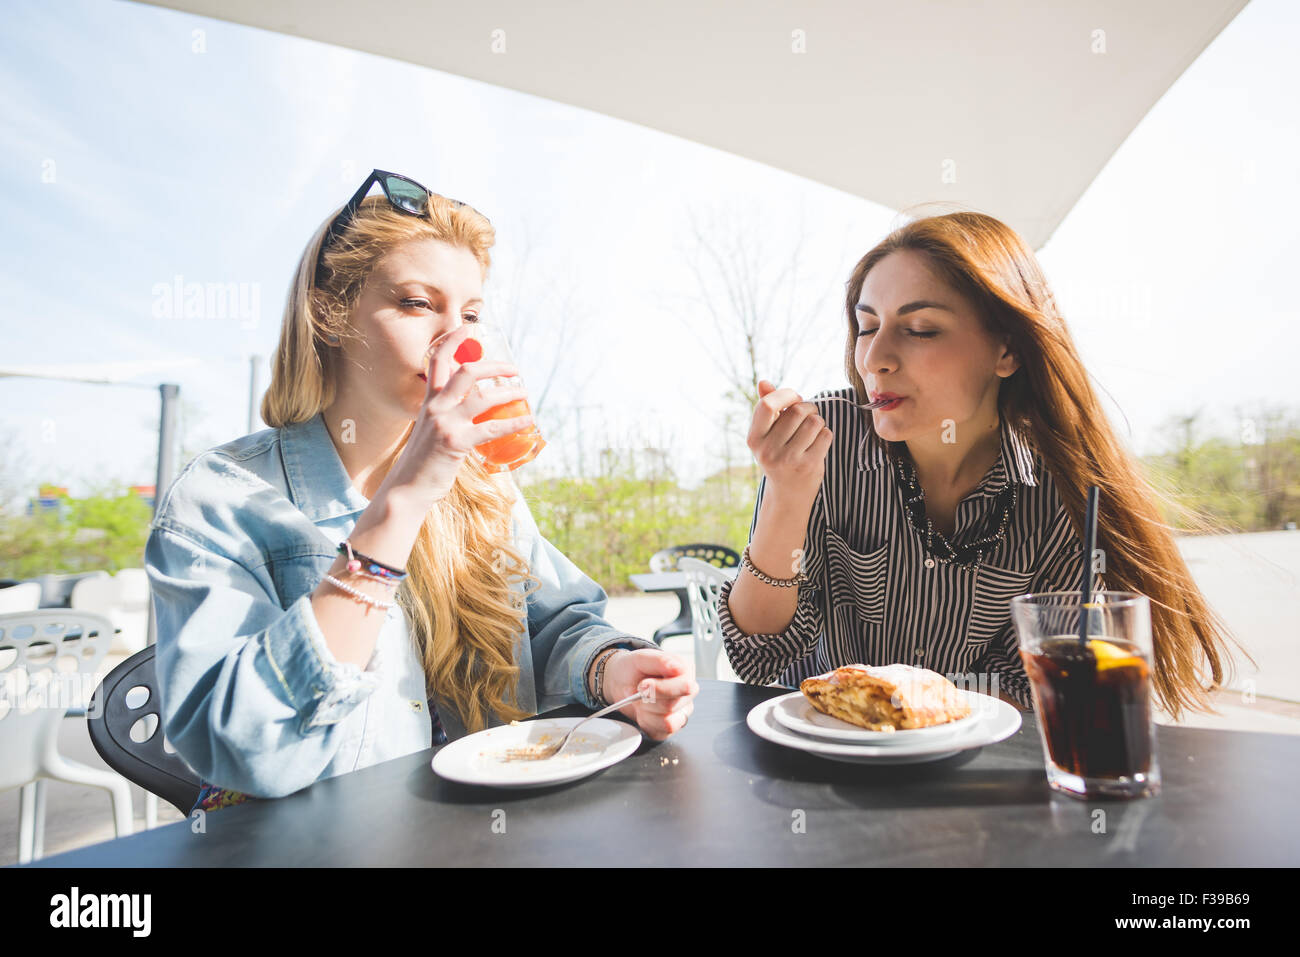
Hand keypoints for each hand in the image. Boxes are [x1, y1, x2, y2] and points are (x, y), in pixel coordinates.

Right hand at [380, 324, 534, 508]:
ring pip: (484, 397)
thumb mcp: (430, 430)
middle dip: (495, 366)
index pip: (438, 360)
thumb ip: (446, 415)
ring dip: (510, 392)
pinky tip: (527, 422)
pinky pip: (492, 428)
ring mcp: (445, 424)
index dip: (453, 341)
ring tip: (525, 393)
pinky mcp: (455, 443)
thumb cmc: (423, 461)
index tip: (469, 328)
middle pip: (468, 372)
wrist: (407, 489)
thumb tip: (471, 408)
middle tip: (514, 369)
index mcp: (428, 401)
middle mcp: (435, 407)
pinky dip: (514, 423)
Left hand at [599, 649, 698, 740]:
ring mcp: (682, 711)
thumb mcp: (641, 657)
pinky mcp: (672, 726)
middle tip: (637, 690)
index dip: (660, 688)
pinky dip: (646, 722)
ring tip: (639, 700)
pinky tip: (643, 711)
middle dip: (647, 700)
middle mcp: (688, 693)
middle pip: (672, 705)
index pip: (685, 687)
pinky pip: (661, 732)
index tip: (642, 684)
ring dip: (646, 712)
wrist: (622, 682)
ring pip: (668, 722)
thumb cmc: (634, 668)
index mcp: (685, 671)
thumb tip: (678, 668)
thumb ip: (660, 660)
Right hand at [747, 379, 832, 498]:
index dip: (785, 395)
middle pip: (796, 411)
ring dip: (818, 421)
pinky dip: (825, 435)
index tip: (794, 398)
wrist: (788, 494)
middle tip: (809, 414)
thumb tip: (763, 382)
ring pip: (814, 422)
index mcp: (754, 438)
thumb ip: (766, 408)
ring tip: (813, 429)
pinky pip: (825, 435)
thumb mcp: (767, 435)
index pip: (766, 405)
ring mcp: (788, 460)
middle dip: (808, 407)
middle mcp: (768, 450)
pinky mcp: (808, 466)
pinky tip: (818, 444)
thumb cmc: (778, 456)